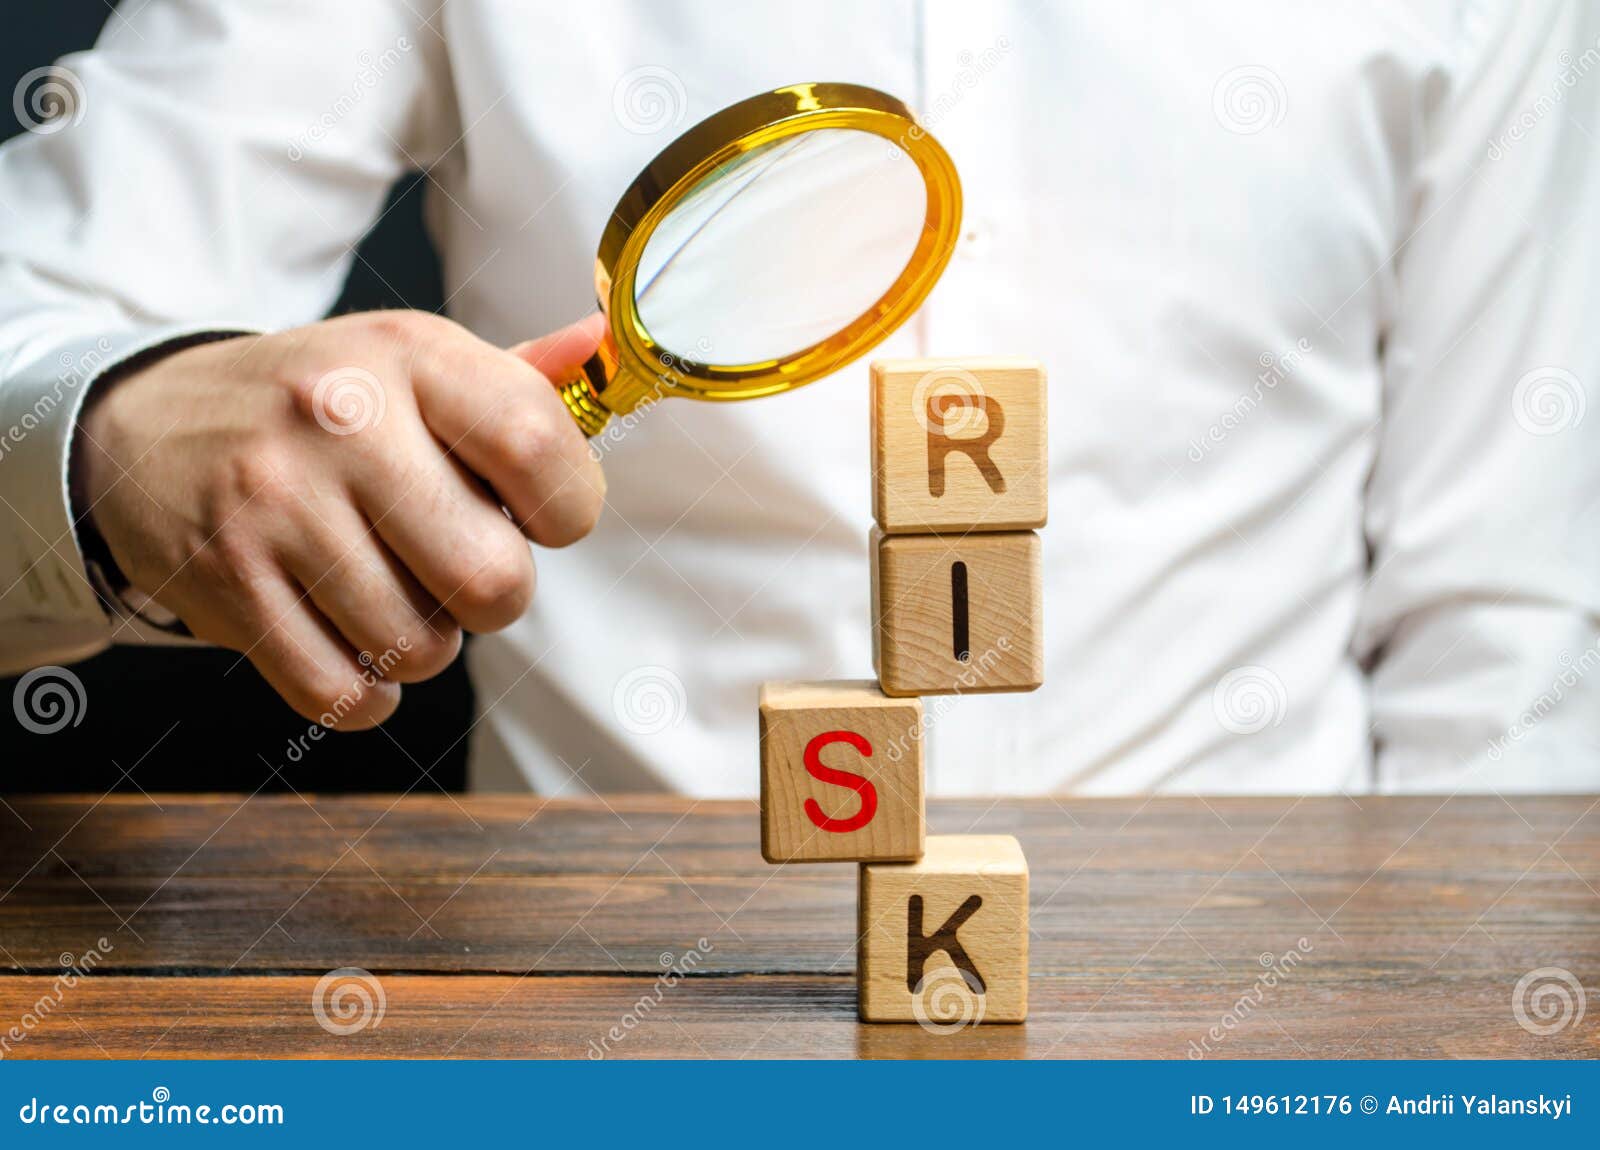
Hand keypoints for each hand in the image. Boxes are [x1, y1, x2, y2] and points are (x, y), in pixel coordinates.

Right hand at [74, 310, 606, 727]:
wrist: (146, 428)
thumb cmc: (316, 405)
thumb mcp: (410, 365)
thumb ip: (515, 377)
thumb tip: (605, 349)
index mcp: (408, 355)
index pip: (539, 446)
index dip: (568, 508)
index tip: (543, 518)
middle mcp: (340, 420)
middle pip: (494, 577)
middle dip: (496, 595)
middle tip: (456, 567)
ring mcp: (276, 504)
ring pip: (422, 648)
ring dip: (424, 640)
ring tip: (387, 587)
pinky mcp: (227, 583)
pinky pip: (344, 692)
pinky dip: (365, 690)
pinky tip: (349, 637)